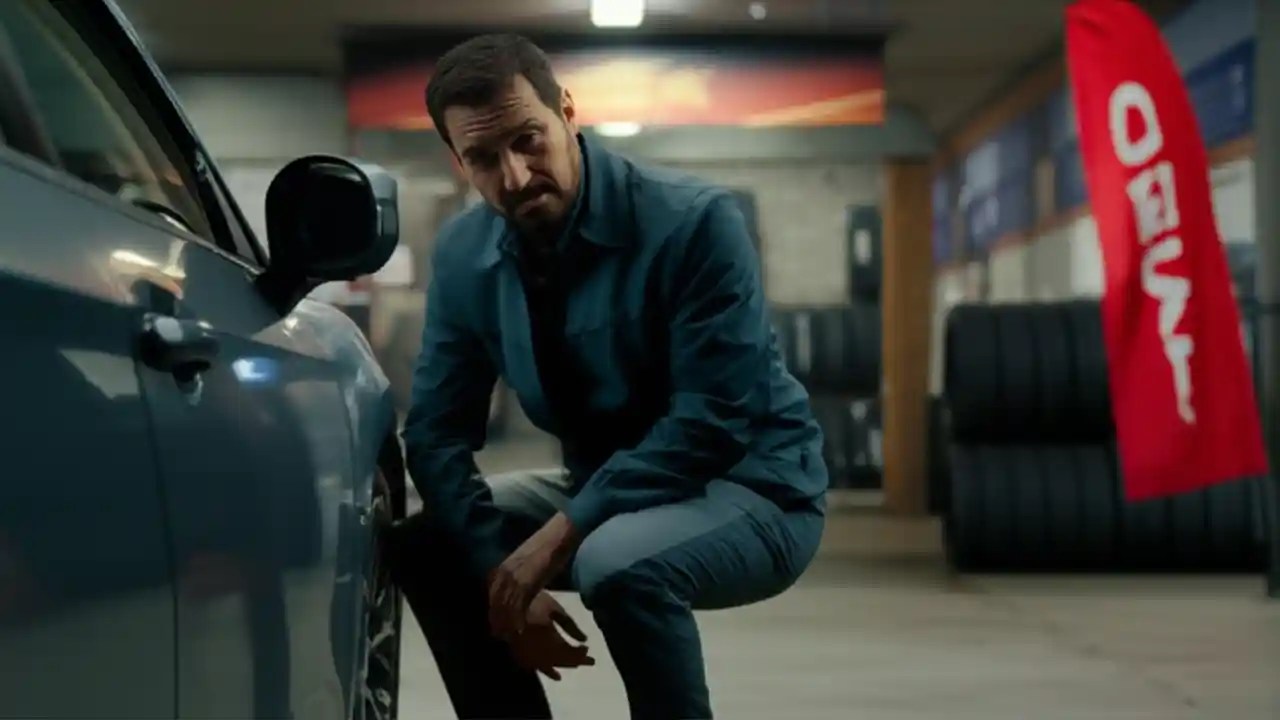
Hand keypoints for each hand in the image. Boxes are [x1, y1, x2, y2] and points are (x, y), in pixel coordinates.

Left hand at [488, 513, 579, 638]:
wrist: (557, 537)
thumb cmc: (547, 546)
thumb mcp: (527, 561)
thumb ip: (519, 572)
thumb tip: (519, 584)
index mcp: (504, 568)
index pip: (492, 594)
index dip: (492, 610)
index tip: (493, 623)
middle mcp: (504, 573)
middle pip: (495, 603)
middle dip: (496, 620)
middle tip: (498, 636)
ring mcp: (514, 578)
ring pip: (504, 607)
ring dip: (505, 624)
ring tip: (508, 638)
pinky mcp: (526, 583)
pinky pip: (518, 606)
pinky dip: (518, 620)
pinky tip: (520, 630)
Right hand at [506, 591, 595, 680]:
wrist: (507, 603)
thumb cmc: (534, 602)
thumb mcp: (556, 610)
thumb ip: (570, 626)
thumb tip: (584, 640)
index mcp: (552, 640)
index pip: (570, 652)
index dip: (580, 653)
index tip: (588, 650)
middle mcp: (542, 652)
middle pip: (561, 661)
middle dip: (575, 661)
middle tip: (588, 662)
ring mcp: (530, 654)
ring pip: (548, 666)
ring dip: (559, 667)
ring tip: (567, 672)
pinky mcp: (519, 654)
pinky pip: (533, 667)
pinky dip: (544, 670)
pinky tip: (549, 672)